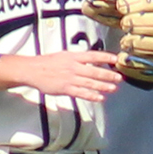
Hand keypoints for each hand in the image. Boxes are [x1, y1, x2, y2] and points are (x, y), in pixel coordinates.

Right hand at [0, 51, 122, 101]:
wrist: (33, 70)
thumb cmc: (48, 63)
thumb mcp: (63, 55)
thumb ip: (77, 59)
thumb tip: (90, 60)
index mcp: (73, 56)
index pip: (93, 55)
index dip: (105, 57)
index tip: (116, 59)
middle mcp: (73, 67)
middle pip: (94, 70)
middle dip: (108, 74)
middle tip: (119, 78)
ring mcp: (70, 78)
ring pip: (90, 83)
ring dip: (103, 86)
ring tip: (113, 88)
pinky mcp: (65, 89)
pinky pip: (81, 93)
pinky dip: (91, 95)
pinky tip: (100, 98)